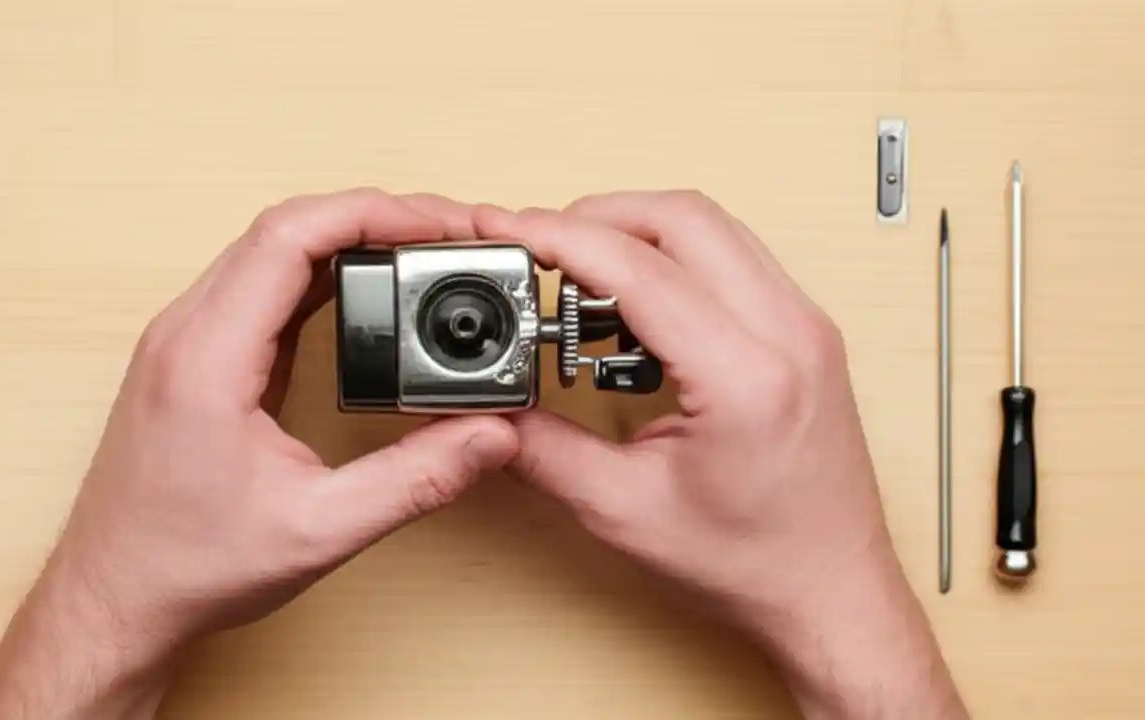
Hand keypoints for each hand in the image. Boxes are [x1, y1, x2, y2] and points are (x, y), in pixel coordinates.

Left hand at [0, 189, 518, 719]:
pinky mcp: (194, 358)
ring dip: (347, 239)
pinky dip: (321, 273)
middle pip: (286, 228)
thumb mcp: (318, 530)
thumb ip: (414, 480)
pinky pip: (260, 285)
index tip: (438, 223)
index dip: (374, 213)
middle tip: (447, 234)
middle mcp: (185, 332)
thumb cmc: (185, 567)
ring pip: (271, 250)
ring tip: (419, 253)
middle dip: (374, 216)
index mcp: (207, 357)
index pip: (292, 235)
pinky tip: (366, 289)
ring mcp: (184, 340)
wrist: (114, 600)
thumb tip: (488, 436)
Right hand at [473, 192, 966, 719]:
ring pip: (712, 226)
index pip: (639, 267)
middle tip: (540, 247)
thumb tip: (493, 405)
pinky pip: (735, 257)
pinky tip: (635, 308)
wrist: (830, 592)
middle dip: (597, 216)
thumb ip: (543, 448)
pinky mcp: (805, 331)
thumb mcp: (623, 510)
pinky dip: (674, 259)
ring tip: (582, 280)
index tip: (510, 228)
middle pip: (682, 216)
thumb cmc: (756, 563)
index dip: (560, 237)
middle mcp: (790, 333)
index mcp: (746, 376)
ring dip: (637, 232)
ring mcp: (806, 325)